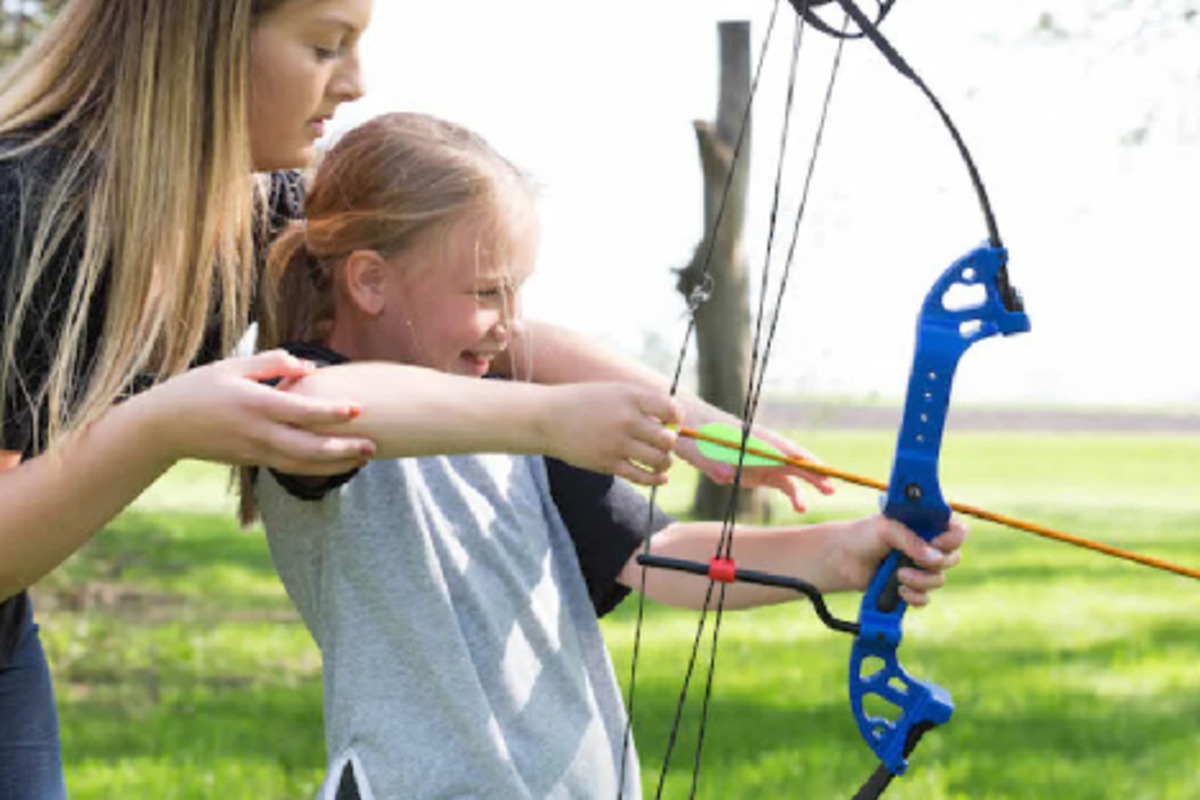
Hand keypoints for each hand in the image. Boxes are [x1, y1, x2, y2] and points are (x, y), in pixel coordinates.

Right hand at [141, 350, 376, 474]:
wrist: (163, 426)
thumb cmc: (199, 388)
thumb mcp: (233, 365)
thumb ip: (273, 362)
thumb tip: (310, 366)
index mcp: (254, 404)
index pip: (301, 411)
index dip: (332, 412)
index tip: (358, 408)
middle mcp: (257, 432)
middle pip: (308, 447)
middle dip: (343, 449)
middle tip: (373, 446)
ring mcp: (255, 451)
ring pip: (302, 464)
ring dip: (335, 464)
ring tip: (364, 458)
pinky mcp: (252, 461)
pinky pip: (290, 467)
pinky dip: (315, 467)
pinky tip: (337, 462)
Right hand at [544, 383, 682, 486]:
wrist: (548, 418)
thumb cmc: (584, 402)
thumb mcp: (613, 391)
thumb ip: (641, 402)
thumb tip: (672, 421)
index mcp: (630, 396)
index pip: (671, 409)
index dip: (676, 417)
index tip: (672, 421)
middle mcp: (627, 419)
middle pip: (668, 438)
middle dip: (670, 442)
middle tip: (664, 442)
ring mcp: (618, 443)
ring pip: (659, 460)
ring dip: (665, 461)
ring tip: (660, 459)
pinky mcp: (608, 463)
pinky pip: (641, 476)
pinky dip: (655, 479)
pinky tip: (660, 477)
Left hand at [674, 401, 834, 511]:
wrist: (684, 426)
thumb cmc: (693, 435)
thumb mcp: (698, 449)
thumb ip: (713, 463)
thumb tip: (728, 475)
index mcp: (750, 441)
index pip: (781, 451)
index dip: (801, 460)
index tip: (819, 470)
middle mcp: (759, 449)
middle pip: (792, 460)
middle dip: (813, 473)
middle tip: (831, 488)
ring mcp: (759, 459)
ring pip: (789, 473)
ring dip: (804, 487)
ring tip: (807, 507)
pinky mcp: (754, 469)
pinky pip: (779, 480)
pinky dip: (792, 491)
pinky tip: (800, 506)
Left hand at [831, 514, 968, 605]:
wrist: (843, 559)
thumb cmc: (863, 536)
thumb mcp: (886, 528)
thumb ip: (910, 539)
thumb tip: (932, 557)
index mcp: (926, 525)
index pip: (958, 530)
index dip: (954, 538)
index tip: (937, 543)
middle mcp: (928, 546)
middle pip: (953, 558)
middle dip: (936, 562)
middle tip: (916, 560)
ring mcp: (920, 568)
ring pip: (939, 580)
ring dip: (920, 580)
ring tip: (898, 575)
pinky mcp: (911, 587)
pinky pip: (925, 598)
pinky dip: (915, 596)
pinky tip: (900, 590)